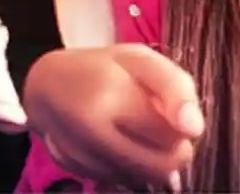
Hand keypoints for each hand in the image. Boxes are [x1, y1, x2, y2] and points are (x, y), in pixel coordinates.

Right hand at [23, 44, 203, 189]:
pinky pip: (119, 181)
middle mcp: (92, 131)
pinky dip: (126, 168)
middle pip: (161, 168)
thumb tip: (195, 129)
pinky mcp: (75, 170)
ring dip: (147, 161)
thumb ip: (176, 88)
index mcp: (112, 95)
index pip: (175, 137)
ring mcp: (80, 154)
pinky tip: (116, 144)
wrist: (44, 85)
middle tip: (159, 128)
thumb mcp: (140, 59)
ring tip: (135, 132)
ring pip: (141, 179)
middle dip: (170, 152)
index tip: (171, 111)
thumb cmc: (100, 68)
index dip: (182, 128)